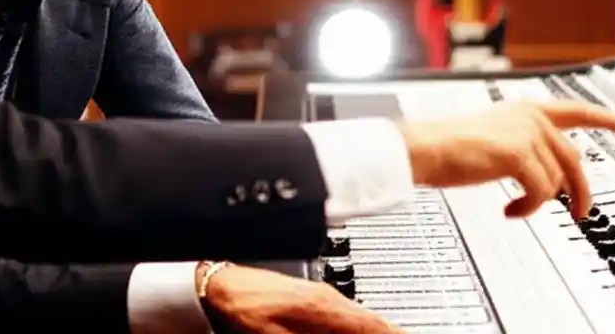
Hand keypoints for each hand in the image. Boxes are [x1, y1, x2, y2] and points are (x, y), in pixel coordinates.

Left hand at [198, 264, 402, 333]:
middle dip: (387, 331)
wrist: (220, 286)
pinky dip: (356, 327)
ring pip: (359, 317)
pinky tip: (354, 332)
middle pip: (371, 321)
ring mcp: (320, 295)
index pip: (374, 326)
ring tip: (386, 332)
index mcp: (326, 309)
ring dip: (372, 329)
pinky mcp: (310, 297)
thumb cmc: (246, 311)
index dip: (394, 333)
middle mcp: (328, 298)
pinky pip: (345, 313)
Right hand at [401, 100, 614, 219]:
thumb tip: (554, 176)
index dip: (613, 120)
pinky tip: (510, 209)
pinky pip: (541, 194)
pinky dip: (528, 208)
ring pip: (557, 181)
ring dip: (539, 202)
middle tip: (581, 214)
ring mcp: (528, 134)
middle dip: (580, 192)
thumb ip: (527, 145)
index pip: (580, 111)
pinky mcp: (519, 154)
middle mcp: (532, 117)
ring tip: (516, 207)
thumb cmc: (451, 147)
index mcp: (528, 109)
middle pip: (575, 161)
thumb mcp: (496, 137)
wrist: (424, 149)